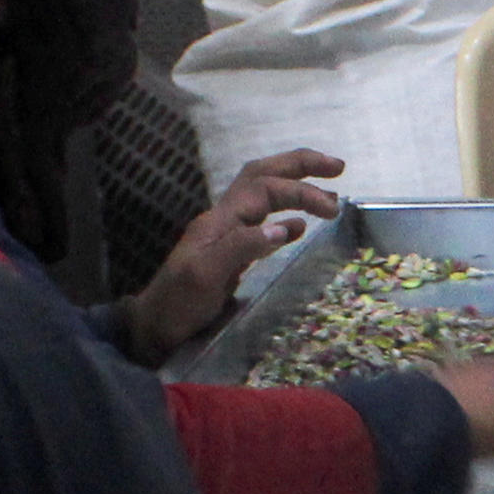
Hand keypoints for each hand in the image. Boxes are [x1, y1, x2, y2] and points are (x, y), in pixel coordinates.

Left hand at [120, 148, 346, 363]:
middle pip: (262, 176)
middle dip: (300, 166)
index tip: (332, 210)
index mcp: (220, 220)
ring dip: (295, 187)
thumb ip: (243, 247)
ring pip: (262, 195)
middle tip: (337, 166)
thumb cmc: (178, 304)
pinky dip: (286, 218)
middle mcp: (223, 219)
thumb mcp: (206, 276)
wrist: (155, 327)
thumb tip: (286, 226)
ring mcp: (226, 235)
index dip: (300, 192)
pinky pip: (261, 223)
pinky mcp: (230, 254)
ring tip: (329, 194)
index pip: (265, 188)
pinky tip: (301, 226)